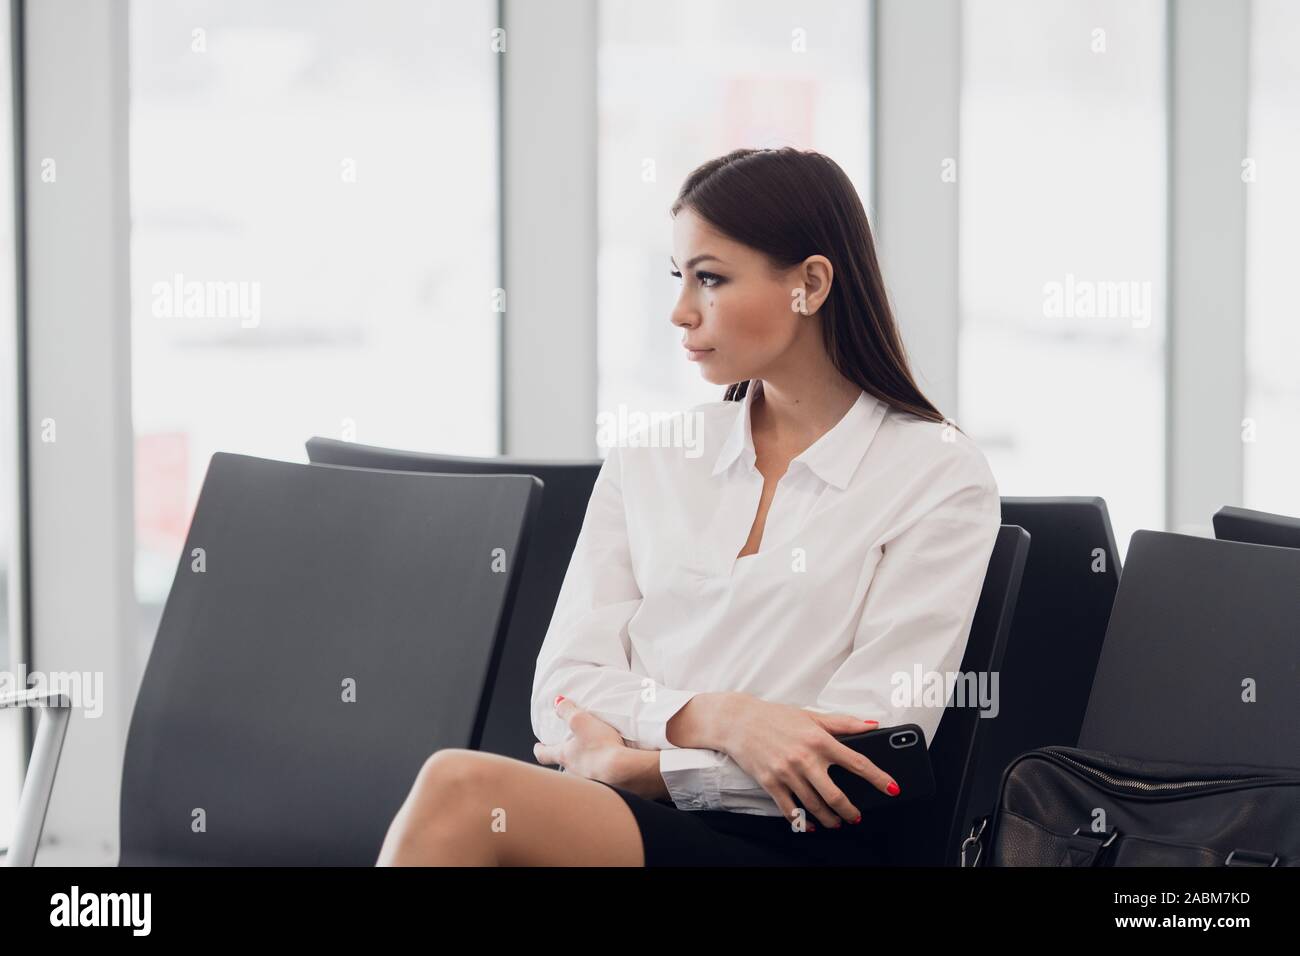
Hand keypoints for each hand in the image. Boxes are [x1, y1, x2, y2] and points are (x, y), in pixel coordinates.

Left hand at [532, 695, 630, 782]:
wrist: (622, 771)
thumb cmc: (599, 747)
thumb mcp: (581, 721)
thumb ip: (567, 710)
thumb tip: (557, 702)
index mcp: (564, 756)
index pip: (544, 755)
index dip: (540, 749)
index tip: (538, 746)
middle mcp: (573, 771)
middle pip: (562, 765)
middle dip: (564, 757)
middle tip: (566, 750)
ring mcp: (588, 780)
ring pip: (580, 773)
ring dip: (582, 765)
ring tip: (590, 756)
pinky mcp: (604, 785)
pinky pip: (597, 777)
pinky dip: (598, 770)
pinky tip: (606, 765)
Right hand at [720, 697, 895, 828]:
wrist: (738, 721)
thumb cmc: (776, 717)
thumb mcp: (811, 715)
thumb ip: (843, 723)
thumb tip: (872, 725)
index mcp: (819, 740)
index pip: (857, 762)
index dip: (879, 778)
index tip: (892, 788)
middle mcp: (805, 758)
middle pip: (836, 794)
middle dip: (850, 810)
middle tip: (857, 816)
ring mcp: (787, 773)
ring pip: (814, 805)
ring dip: (829, 818)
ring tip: (836, 822)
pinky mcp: (770, 783)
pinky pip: (790, 810)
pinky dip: (802, 821)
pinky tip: (809, 825)